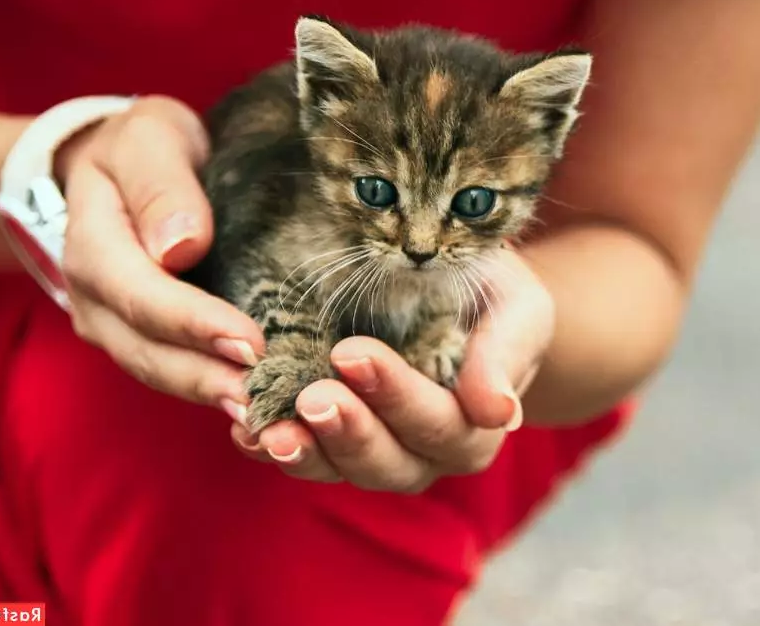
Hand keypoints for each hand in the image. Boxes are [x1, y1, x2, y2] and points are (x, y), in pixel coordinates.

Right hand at [57, 96, 263, 416]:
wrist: (119, 164)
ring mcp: (115, 325)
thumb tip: (181, 245)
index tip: (251, 343)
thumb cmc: (144, 146)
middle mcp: (95, 296)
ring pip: (160, 372)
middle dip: (207, 377)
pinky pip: (175, 373)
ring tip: (266, 418)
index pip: (141, 294)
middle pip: (148, 350)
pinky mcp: (145, 339)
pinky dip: (213, 393)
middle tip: (266, 399)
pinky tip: (259, 411)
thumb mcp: (151, 137)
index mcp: (94, 242)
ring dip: (211, 397)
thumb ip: (160, 184)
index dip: (194, 323)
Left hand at [230, 248, 553, 489]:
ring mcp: (379, 452)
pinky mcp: (334, 443)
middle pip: (392, 462)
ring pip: (343, 470)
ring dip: (307, 451)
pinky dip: (272, 446)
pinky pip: (305, 457)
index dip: (398, 398)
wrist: (451, 289)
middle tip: (311, 395)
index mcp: (479, 426)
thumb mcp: (514, 306)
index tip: (351, 353)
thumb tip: (497, 412)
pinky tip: (244, 427)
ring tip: (270, 427)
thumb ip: (506, 352)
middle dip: (350, 430)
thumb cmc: (488, 292)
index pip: (444, 427)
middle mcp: (429, 453)